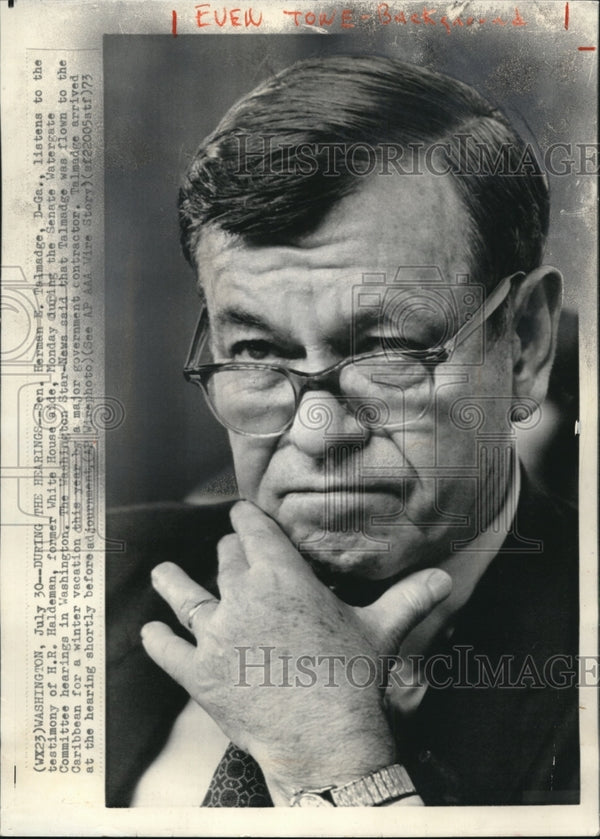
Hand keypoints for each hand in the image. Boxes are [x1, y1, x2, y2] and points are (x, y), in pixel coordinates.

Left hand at [141, 500, 450, 802]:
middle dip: (228, 551)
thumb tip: (444, 578)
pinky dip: (157, 640)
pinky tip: (152, 632)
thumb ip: (408, 597)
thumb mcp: (381, 630)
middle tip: (230, 552)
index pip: (253, 531)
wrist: (325, 740)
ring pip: (183, 595)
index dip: (245, 518)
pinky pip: (166, 649)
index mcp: (282, 577)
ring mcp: (215, 635)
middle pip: (225, 558)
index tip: (240, 513)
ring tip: (162, 573)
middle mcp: (242, 596)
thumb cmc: (354, 680)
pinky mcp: (198, 673)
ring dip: (171, 582)